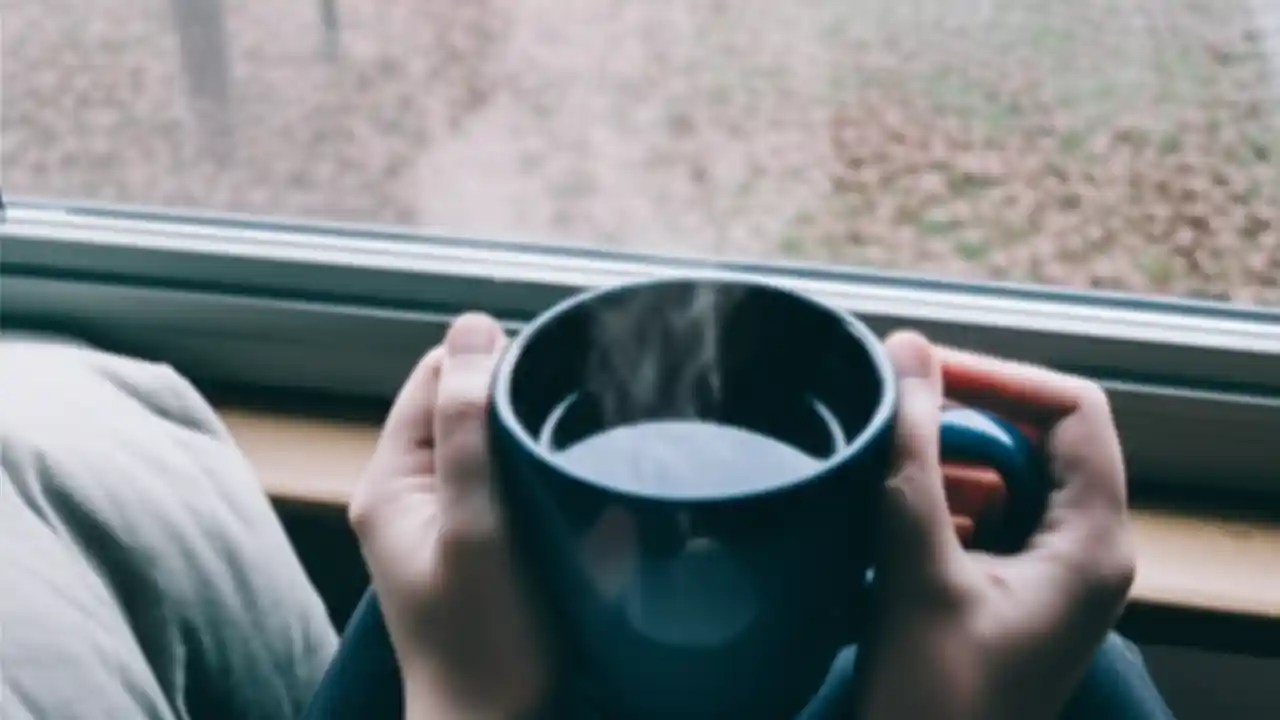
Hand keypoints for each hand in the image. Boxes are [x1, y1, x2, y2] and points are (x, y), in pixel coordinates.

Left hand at [348, 313, 548, 719]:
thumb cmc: (483, 638)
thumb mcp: (474, 524)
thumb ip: (468, 428)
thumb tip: (475, 328)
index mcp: (390, 481)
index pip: (433, 379)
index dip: (485, 361)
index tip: (544, 371)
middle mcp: (414, 493)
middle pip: (463, 406)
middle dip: (513, 396)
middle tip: (565, 413)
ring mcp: (450, 519)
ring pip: (492, 442)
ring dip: (530, 432)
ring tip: (573, 440)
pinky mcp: (487, 543)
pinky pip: (513, 480)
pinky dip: (541, 469)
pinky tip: (573, 477)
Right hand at [856, 331, 1135, 719]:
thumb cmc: (932, 703)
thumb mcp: (916, 569)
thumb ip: (912, 457)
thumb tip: (907, 350)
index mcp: (1092, 544)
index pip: (1074, 412)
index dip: (1002, 379)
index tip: (925, 374)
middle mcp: (1083, 552)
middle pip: (1033, 441)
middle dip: (957, 429)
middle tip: (888, 428)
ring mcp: (1046, 575)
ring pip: (998, 479)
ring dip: (936, 471)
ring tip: (878, 487)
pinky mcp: (1006, 592)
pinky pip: (977, 520)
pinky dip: (930, 510)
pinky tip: (883, 532)